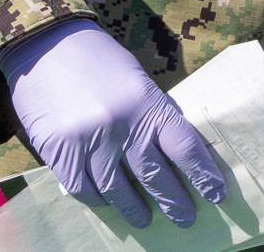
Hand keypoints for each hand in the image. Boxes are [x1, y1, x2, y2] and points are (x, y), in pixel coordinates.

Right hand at [0, 19, 226, 227]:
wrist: (47, 44)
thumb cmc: (98, 59)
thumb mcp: (137, 81)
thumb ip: (151, 114)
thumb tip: (169, 152)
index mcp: (149, 103)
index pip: (185, 147)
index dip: (203, 174)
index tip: (217, 194)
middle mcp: (123, 125)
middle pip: (155, 175)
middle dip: (174, 201)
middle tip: (186, 219)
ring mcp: (90, 140)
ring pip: (118, 189)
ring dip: (135, 208)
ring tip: (146, 220)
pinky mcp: (60, 151)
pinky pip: (83, 188)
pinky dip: (98, 199)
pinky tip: (108, 204)